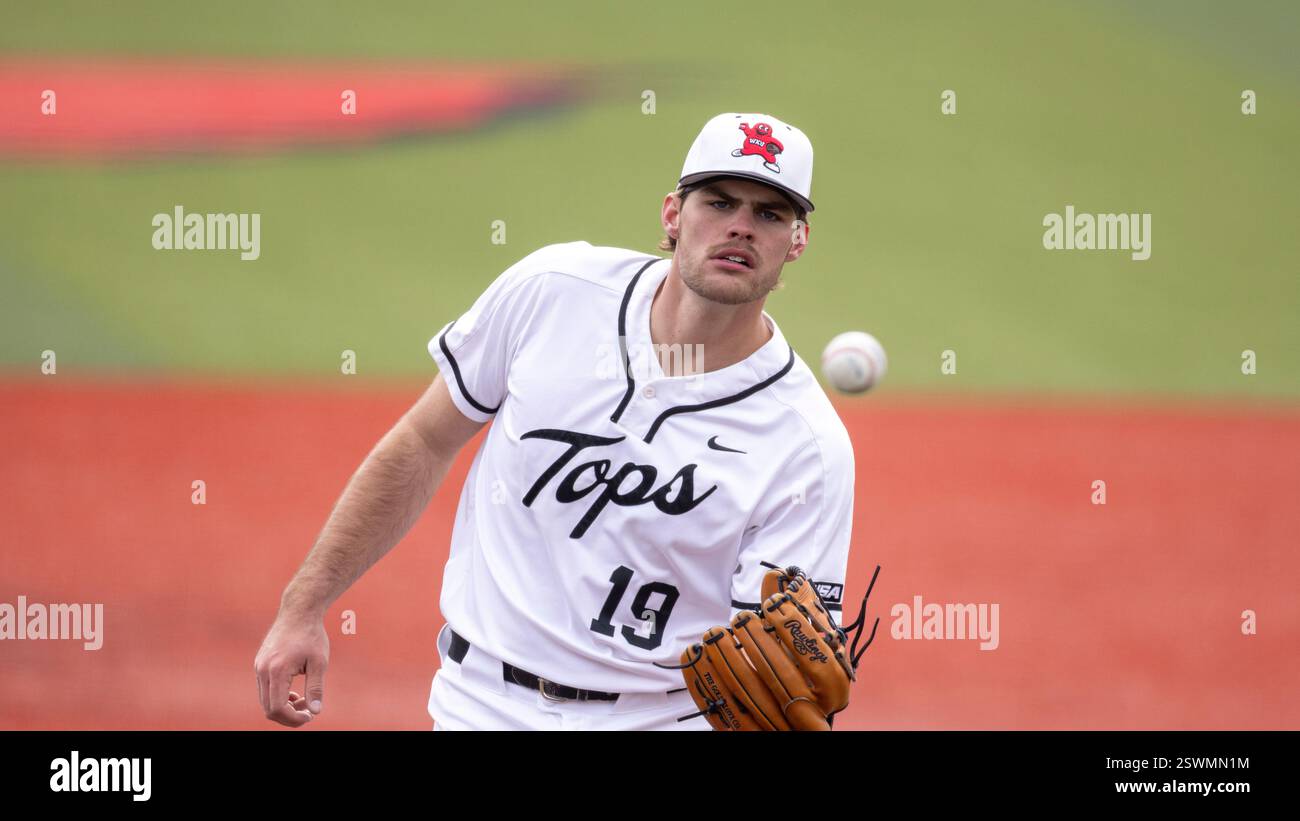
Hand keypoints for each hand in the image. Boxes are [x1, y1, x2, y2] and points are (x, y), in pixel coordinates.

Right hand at [254, 612, 328, 726]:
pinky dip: (278, 696)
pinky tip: (294, 693)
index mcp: (276, 670)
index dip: (293, 718)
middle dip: (289, 716)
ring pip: (265, 700)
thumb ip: (315, 688)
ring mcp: (258, 667)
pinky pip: (264, 689)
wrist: (299, 612)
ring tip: (303, 700)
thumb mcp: (319, 662)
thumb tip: (315, 712)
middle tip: (308, 712)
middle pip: (268, 708)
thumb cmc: (311, 635)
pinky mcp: (260, 664)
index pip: (277, 708)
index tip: (310, 716)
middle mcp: (262, 670)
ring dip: (283, 707)